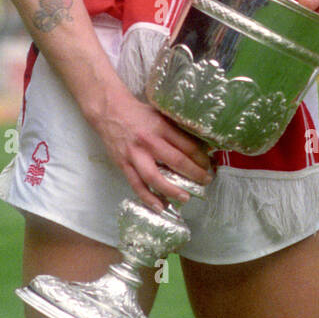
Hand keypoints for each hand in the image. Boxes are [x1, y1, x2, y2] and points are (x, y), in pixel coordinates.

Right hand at [91, 91, 212, 212]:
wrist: (109, 111)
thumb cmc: (139, 113)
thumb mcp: (160, 115)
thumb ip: (176, 129)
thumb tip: (199, 145)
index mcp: (161, 126)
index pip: (187, 145)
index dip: (201, 157)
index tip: (209, 164)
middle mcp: (149, 141)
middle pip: (176, 161)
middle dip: (194, 174)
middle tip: (206, 181)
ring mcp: (134, 155)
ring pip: (155, 177)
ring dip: (172, 190)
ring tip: (185, 198)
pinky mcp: (123, 164)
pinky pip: (137, 184)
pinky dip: (148, 197)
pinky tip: (160, 206)